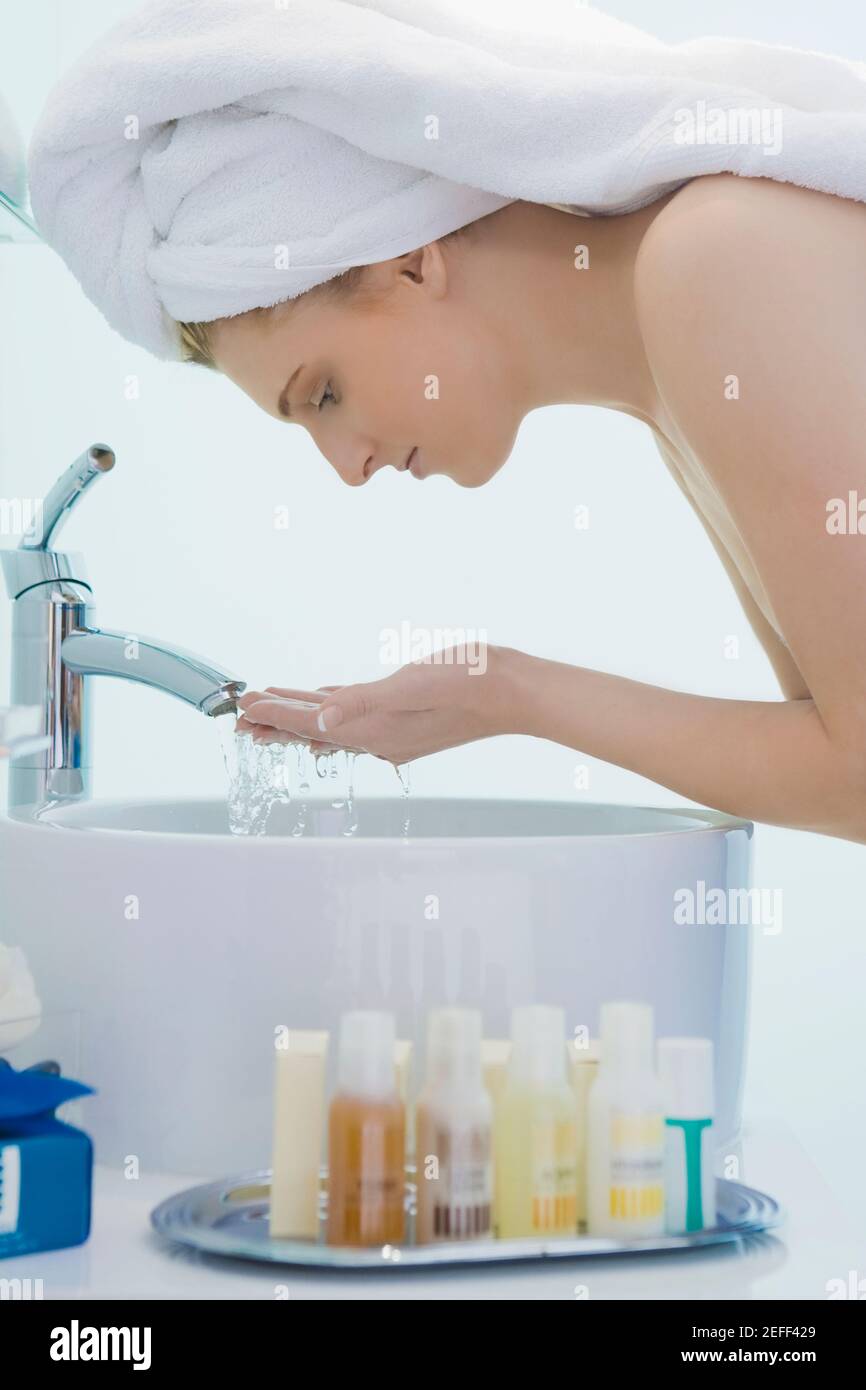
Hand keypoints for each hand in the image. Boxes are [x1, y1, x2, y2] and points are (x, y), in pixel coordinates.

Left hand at [235, 644, 525, 763]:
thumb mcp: (412, 685)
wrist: (515, 690)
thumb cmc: (470, 684)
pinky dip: (334, 710)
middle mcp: (379, 736)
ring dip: (301, 719)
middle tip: (241, 720)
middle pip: (314, 730)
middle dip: (277, 723)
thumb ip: (361, 701)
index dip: (274, 714)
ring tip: (270, 715)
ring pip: (333, 725)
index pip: (310, 724)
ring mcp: (393, 729)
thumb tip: (320, 721)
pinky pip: (357, 715)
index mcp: (375, 729)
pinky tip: (326, 705)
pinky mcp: (406, 717)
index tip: (243, 707)